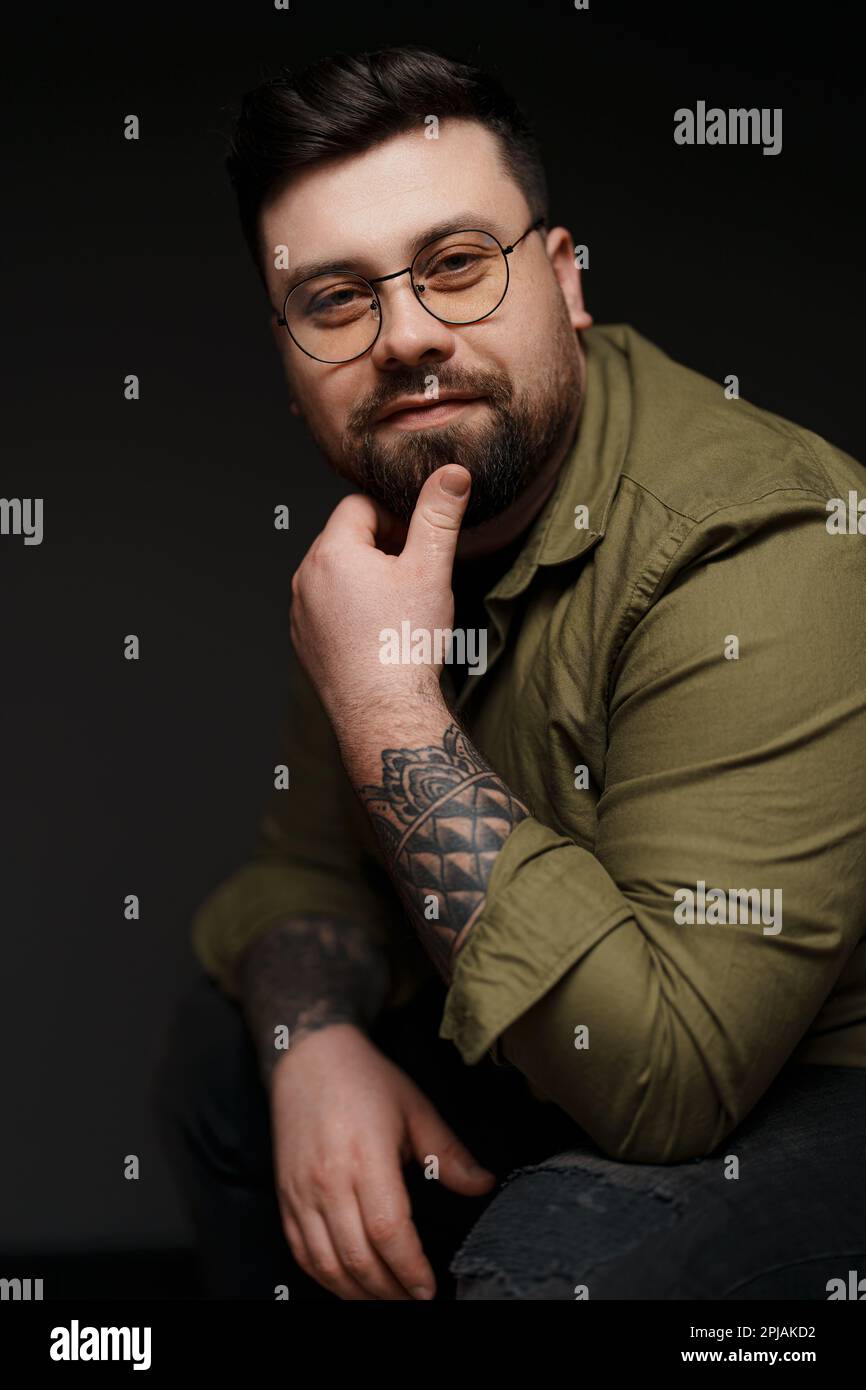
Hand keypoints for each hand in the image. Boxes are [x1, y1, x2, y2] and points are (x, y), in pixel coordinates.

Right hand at [270, 1022, 496, 1299]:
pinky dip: (326, 1277)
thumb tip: (484, 1185)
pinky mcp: (284, 1197)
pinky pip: (302, 1252)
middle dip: (389, 1291)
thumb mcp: (415, 1108)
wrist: (308, 1057)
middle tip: (415, 1300)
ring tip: (387, 1299)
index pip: (388, 1231)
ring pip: (326, 1264)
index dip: (410, 1268)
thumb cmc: (364, 1080)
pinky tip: (349, 1284)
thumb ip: (449, 1153)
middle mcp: (328, 1181)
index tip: (429, 1288)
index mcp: (365, 1158)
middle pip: (357, 1257)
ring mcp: (301, 1192)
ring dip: (358, 1293)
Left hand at [289, 464, 471, 726]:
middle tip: (415, 579)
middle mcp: (305, 578)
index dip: (396, 518)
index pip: (361, 506)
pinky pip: (327, 610)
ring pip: (336, 576)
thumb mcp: (431, 569)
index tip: (418, 546)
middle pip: (346, 539)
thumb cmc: (405, 642)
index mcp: (331, 551)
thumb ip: (438, 515)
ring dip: (366, 580)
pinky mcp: (305, 643)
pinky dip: (351, 612)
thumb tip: (453, 472)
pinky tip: (379, 635)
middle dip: (381, 549)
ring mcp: (300, 613)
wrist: (384, 712)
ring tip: (398, 610)